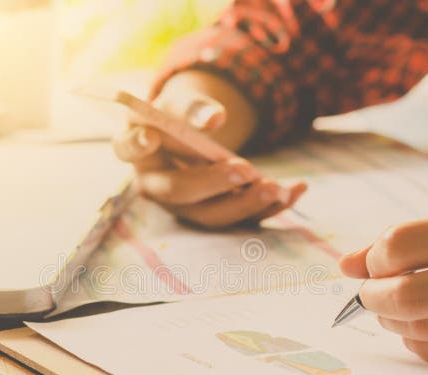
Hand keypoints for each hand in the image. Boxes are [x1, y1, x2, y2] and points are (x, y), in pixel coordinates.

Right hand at [112, 71, 305, 228]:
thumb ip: (191, 107)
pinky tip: (298, 190)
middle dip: (213, 184)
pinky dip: (273, 207)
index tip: (150, 136)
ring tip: (276, 188)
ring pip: (213, 216)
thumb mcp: (178, 103)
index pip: (128, 148)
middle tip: (245, 169)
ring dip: (246, 204)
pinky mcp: (216, 214)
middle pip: (180, 193)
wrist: (187, 140)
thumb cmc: (175, 119)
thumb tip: (214, 120)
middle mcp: (157, 187)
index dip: (137, 144)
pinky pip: (243, 218)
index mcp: (136, 151)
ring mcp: (187, 207)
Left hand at [339, 206, 427, 371]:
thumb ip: (414, 240)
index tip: (373, 262)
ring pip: (424, 330)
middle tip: (370, 294)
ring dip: (394, 322)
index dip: (375, 257)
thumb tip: (346, 265)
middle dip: (374, 298)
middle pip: (409, 296)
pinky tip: (421, 329)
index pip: (405, 243)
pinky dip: (420, 343)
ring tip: (395, 310)